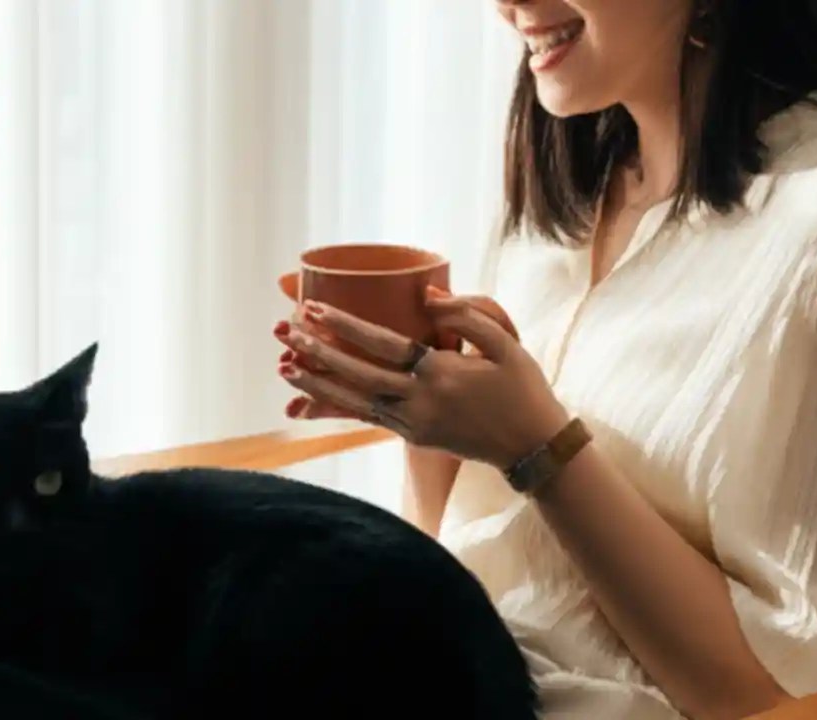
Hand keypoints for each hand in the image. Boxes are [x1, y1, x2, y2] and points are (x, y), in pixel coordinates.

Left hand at [272, 286, 568, 469]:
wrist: (532, 447)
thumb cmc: (523, 388)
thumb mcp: (505, 344)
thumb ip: (467, 315)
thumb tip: (427, 294)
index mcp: (442, 373)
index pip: (383, 345)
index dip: (345, 326)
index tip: (314, 309)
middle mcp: (421, 401)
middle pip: (358, 375)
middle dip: (318, 353)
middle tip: (285, 332)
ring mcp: (414, 424)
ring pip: (355, 403)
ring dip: (318, 384)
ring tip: (284, 367)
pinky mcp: (413, 438)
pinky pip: (367, 420)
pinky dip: (337, 409)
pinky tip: (312, 399)